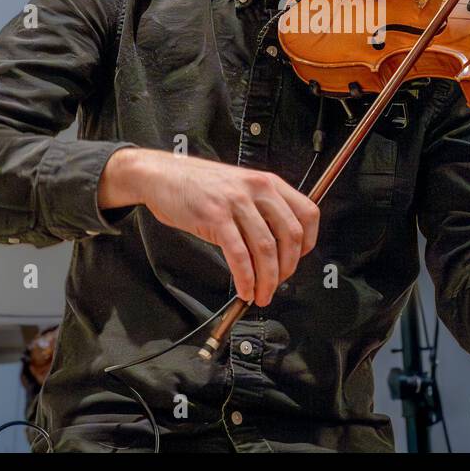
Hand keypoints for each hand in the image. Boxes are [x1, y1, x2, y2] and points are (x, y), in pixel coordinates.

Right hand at [99, 148, 318, 306]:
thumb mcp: (239, 187)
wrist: (161, 175)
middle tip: (277, 284)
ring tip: (261, 294)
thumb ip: (261, 209)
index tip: (298, 261)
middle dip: (288, 268)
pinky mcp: (215, 216)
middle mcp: (257, 189)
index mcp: (268, 182)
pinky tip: (244, 289)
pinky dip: (246, 278)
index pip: (308, 213)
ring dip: (267, 280)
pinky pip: (239, 255)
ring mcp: (236, 202)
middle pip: (291, 235)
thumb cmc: (199, 185)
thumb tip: (278, 247)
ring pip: (266, 249)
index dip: (308, 243)